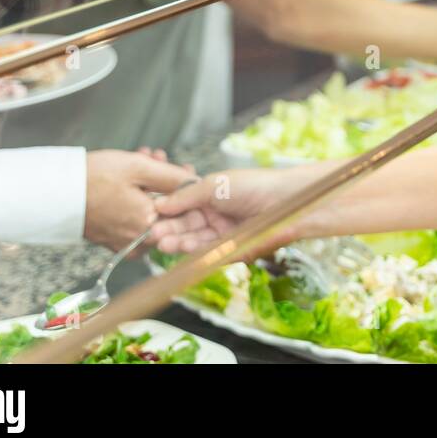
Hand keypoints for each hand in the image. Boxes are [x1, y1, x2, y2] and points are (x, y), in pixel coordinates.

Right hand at [83, 148, 194, 251]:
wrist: (54, 192)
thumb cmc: (94, 178)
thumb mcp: (139, 168)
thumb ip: (173, 177)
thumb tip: (198, 183)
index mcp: (150, 225)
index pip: (184, 208)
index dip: (184, 183)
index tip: (181, 166)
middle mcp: (140, 241)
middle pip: (167, 207)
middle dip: (165, 178)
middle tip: (156, 157)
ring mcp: (126, 243)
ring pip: (151, 210)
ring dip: (151, 184)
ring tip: (141, 160)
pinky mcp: (114, 241)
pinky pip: (135, 219)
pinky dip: (137, 199)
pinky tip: (130, 178)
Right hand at [149, 166, 324, 256]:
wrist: (288, 202)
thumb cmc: (255, 185)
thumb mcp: (215, 184)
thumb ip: (187, 195)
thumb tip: (159, 203)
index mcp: (210, 197)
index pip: (181, 207)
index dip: (166, 213)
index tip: (149, 216)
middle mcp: (215, 216)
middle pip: (185, 226)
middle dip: (168, 230)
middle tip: (152, 233)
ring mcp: (223, 234)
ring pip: (194, 241)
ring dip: (178, 242)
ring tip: (162, 242)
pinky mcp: (232, 250)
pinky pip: (209, 253)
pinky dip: (195, 252)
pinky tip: (182, 248)